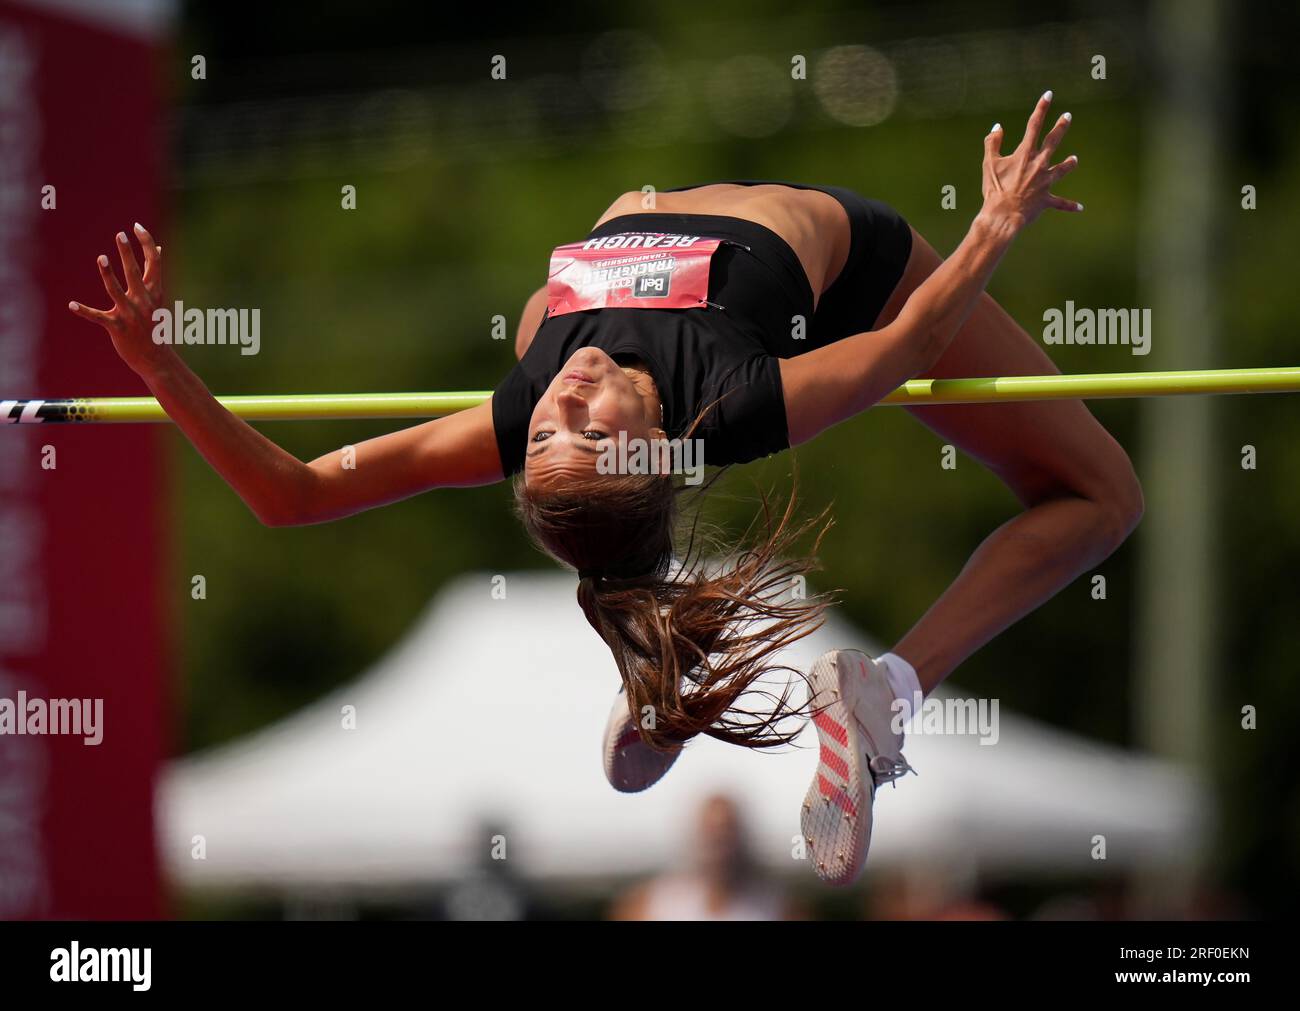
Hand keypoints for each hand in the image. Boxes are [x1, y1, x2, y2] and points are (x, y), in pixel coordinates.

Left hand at [68, 223, 170, 374]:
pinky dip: (85, 311)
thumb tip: (158, 249)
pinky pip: (98, 317)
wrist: (156, 359)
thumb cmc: (154, 325)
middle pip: (136, 273)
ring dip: (109, 275)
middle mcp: (143, 302)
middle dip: (129, 254)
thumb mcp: (157, 298)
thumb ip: (153, 274)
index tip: (137, 227)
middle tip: (121, 234)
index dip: (147, 243)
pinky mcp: (117, 327)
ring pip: (117, 291)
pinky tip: (71, 305)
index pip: (154, 263)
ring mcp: (131, 314)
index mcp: (154, 293)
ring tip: (102, 258)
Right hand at [980, 91, 1080, 232]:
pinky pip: (1060, 203)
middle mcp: (1039, 164)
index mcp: (1025, 154)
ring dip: (1069, 164)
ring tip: (1074, 159)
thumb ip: (992, 143)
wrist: (1003, 214)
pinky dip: (1069, 206)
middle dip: (1060, 127)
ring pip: (1061, 170)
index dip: (1041, 108)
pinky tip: (1080, 207)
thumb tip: (997, 127)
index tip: (1049, 95)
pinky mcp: (1046, 199)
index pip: (1034, 125)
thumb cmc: (995, 189)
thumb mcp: (989, 163)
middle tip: (1067, 116)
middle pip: (1053, 141)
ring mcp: (1045, 182)